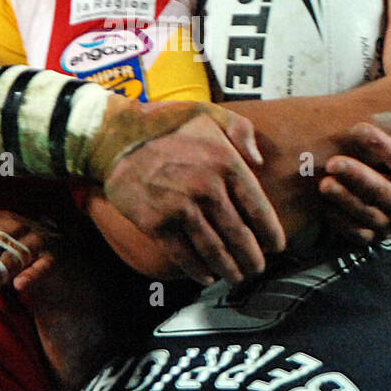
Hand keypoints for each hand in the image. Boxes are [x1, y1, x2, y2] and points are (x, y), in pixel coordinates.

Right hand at [102, 106, 285, 285]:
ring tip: (237, 277)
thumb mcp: (209, 113)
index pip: (257, 207)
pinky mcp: (156, 223)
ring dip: (229, 269)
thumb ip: (241, 130)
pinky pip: (182, 254)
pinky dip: (197, 270)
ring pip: (213, 250)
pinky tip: (206, 277)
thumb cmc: (165, 123)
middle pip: (238, 235)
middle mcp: (207, 189)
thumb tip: (259, 161)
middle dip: (252, 258)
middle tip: (258, 269)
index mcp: (226, 163)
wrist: (114, 137)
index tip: (276, 246)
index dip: (270, 232)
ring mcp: (181, 208)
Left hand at [317, 122, 390, 245]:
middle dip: (361, 179)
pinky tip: (323, 205)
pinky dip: (341, 222)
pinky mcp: (377, 233)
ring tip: (325, 183)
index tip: (360, 129)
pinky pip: (358, 235)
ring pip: (372, 218)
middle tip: (335, 162)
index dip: (388, 150)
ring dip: (347, 201)